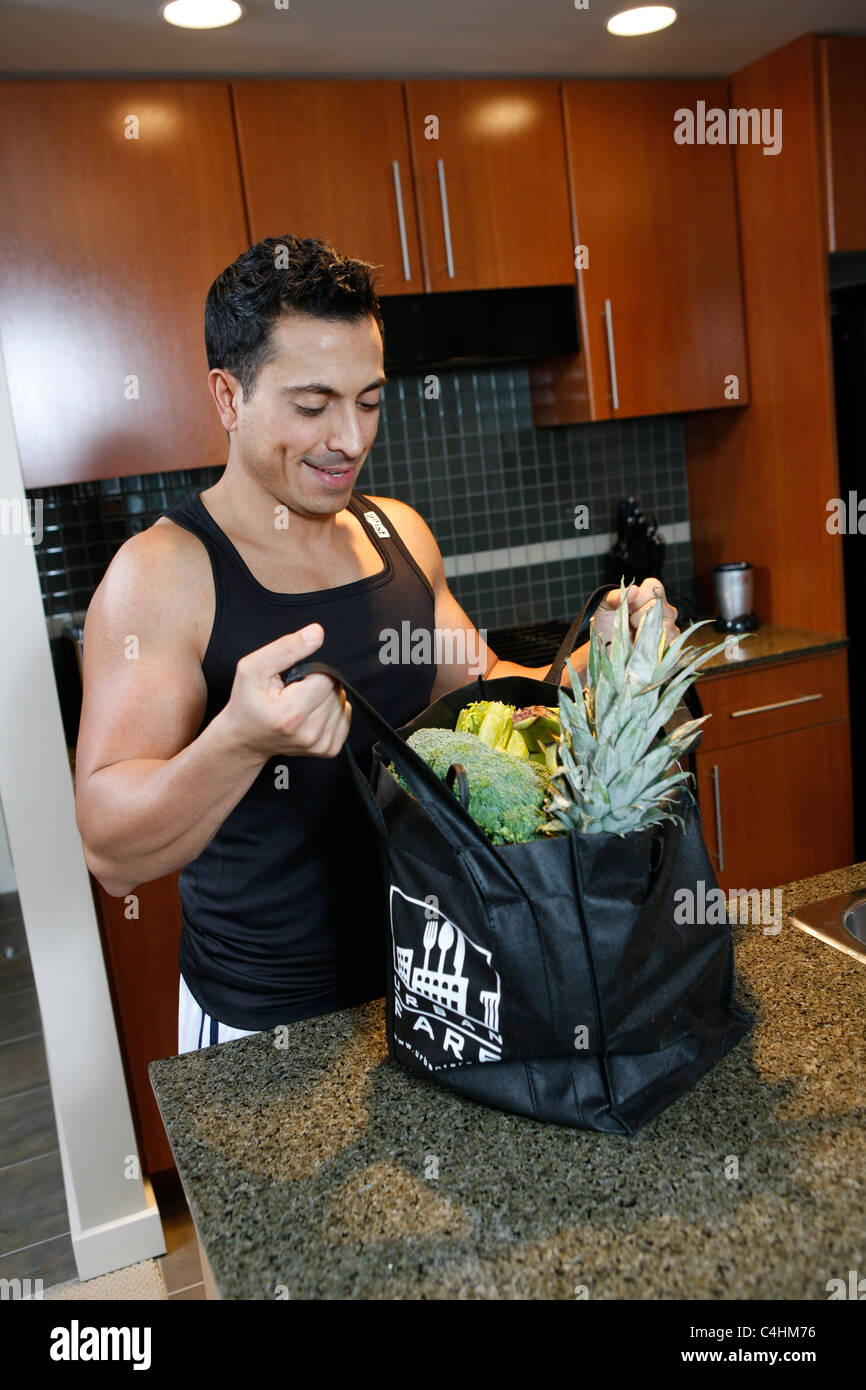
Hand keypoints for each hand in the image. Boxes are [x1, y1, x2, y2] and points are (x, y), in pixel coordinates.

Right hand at [221, 623, 350, 760]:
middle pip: (336, 692)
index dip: (312, 672)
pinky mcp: (327, 751)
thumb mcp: (253, 668)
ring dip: (326, 698)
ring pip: (343, 704)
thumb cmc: (247, 702)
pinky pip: (345, 718)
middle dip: (319, 685)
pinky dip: (332, 711)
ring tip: (301, 703)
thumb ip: (285, 648)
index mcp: (289, 715)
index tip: (293, 681)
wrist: (244, 739)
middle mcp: (307, 734)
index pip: (326, 678)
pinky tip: (312, 713)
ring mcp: (319, 745)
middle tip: (295, 692)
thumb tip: (317, 633)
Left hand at [591, 579, 679, 649]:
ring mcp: (669, 626)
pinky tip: (643, 645)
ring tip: (635, 636)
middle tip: (630, 625)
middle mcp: (662, 608)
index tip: (629, 607)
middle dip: (639, 616)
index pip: (654, 587)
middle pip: (658, 605)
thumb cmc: (606, 625)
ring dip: (645, 632)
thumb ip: (615, 596)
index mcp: (648, 596)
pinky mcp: (669, 644)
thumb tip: (635, 590)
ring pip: (666, 624)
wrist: (605, 649)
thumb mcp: (604, 607)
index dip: (640, 597)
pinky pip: (669, 640)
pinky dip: (654, 643)